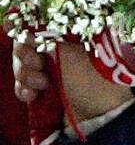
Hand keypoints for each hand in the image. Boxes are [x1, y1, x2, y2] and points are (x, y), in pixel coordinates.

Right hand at [12, 36, 132, 122]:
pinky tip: (32, 96)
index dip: (25, 33)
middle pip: (24, 47)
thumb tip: (22, 26)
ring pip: (22, 68)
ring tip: (42, 85)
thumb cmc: (91, 80)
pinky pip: (24, 87)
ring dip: (26, 76)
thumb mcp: (67, 52)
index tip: (28, 41)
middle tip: (39, 66)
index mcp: (65, 36)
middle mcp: (57, 52)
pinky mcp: (47, 95)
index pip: (34, 26)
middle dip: (26, 56)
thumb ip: (44, 36)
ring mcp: (51, 74)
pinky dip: (24, 90)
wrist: (102, 118)